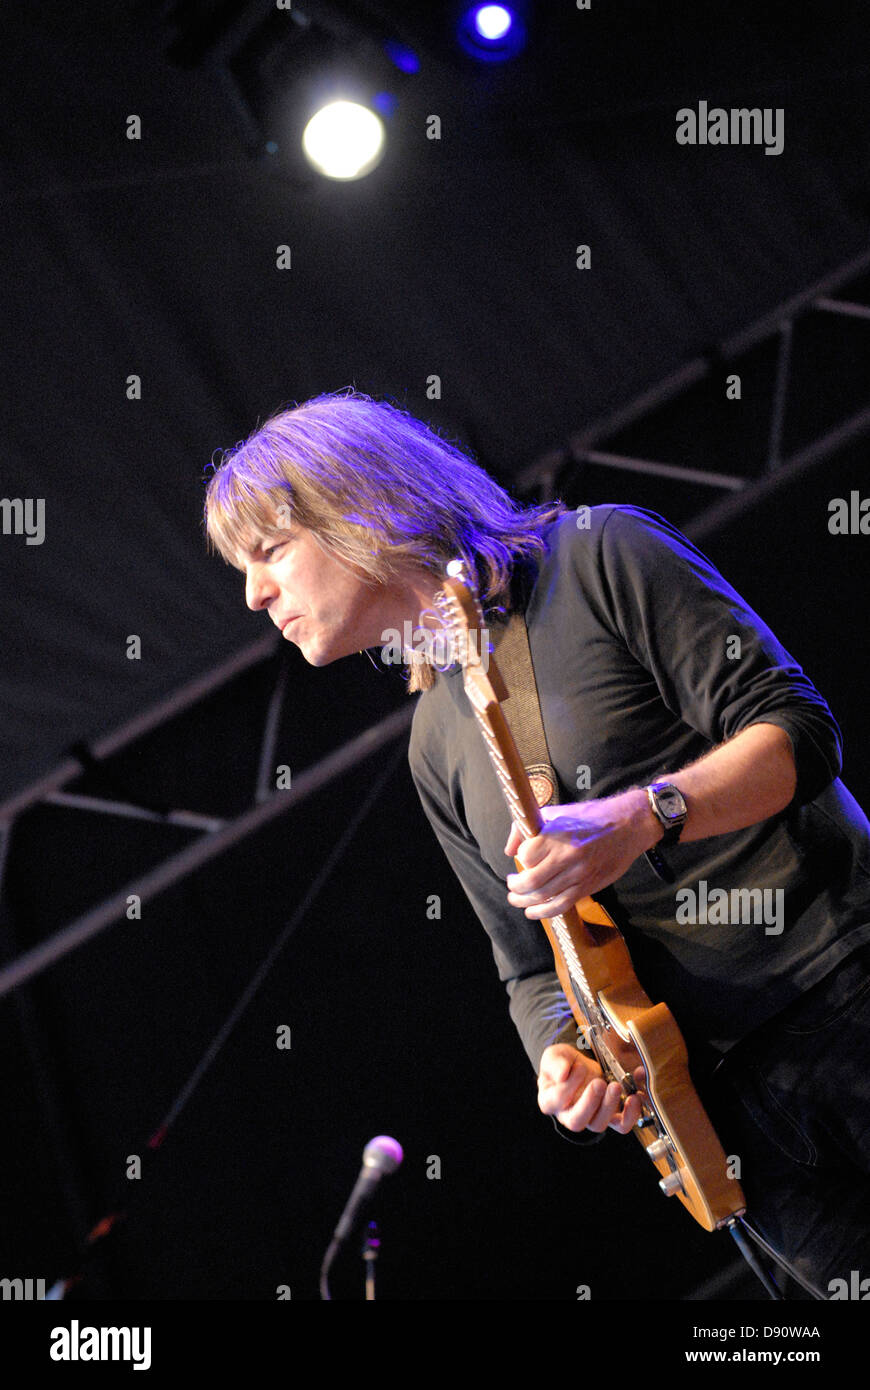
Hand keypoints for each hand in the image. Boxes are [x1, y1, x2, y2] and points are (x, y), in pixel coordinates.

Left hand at [504, 791, 653, 917]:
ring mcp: (579, 874)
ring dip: (524, 901)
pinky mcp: (588, 886)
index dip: (520, 858)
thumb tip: (509, 849)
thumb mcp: (557, 812)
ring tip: (516, 899)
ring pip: (543, 897)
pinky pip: (561, 905)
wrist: (628, 826)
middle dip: (515, 887)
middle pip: (531, 881)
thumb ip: (527, 828)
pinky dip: (543, 912)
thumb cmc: (591, 817)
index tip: (522, 857)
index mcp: (558, 835)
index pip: (526, 856)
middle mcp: (568, 856)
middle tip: (511, 884)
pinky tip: (533, 912)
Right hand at [538, 1043, 645, 1134]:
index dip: (567, 1086)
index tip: (578, 1068)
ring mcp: (590, 1118)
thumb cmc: (563, 1064)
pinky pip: (621, 1124)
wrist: (579, 1066)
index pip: (555, 1101)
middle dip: (590, 1103)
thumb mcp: (554, 1056)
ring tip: (616, 1085)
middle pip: (577, 1121)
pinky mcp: (610, 1116)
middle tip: (599, 1083)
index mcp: (550, 1101)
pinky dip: (631, 1113)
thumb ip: (555, 1063)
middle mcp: (568, 1115)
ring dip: (610, 1106)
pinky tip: (635, 1095)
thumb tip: (562, 1074)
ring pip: (599, 1124)